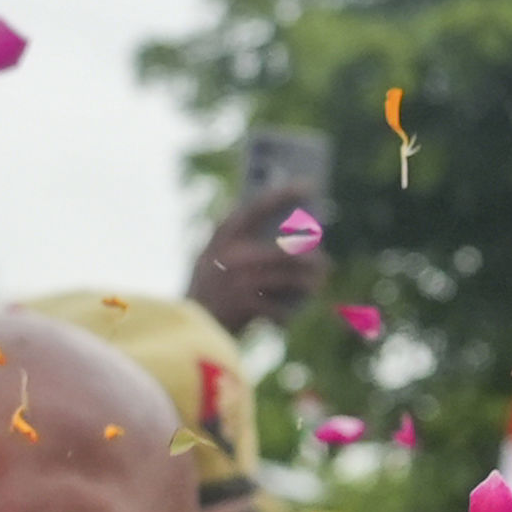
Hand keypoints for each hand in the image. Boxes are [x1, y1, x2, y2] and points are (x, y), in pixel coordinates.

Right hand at [187, 185, 324, 333]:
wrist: (188, 328)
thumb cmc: (207, 291)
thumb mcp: (211, 259)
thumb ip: (237, 244)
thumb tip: (289, 238)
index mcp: (223, 237)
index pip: (258, 206)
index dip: (284, 193)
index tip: (309, 183)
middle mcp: (232, 254)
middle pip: (285, 251)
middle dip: (310, 259)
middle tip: (323, 262)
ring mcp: (240, 279)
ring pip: (290, 278)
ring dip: (308, 283)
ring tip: (316, 284)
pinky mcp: (247, 304)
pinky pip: (282, 308)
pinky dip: (289, 313)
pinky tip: (292, 315)